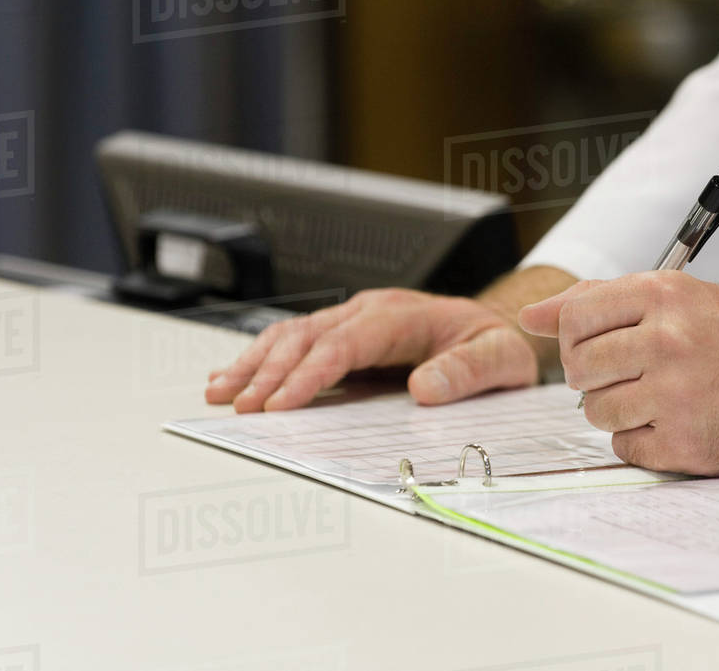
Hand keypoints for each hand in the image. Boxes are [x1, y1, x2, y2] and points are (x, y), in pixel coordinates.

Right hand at [205, 288, 537, 411]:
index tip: (280, 402)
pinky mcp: (346, 335)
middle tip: (238, 405)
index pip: (346, 342)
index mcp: (403, 315)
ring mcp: (355, 321)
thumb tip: (426, 388)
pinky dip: (262, 358)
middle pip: (308, 337)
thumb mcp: (499, 358)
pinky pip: (297, 342)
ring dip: (254, 362)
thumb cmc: (496, 344)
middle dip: (268, 371)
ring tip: (219, 390)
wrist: (496, 328)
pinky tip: (231, 374)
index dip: (309, 371)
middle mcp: (372, 312)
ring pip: (293, 335)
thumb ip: (467, 372)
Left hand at [518, 271, 718, 475]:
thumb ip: (603, 299)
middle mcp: (671, 342)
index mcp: (667, 297)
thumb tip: (530, 316)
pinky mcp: (686, 444)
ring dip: (616, 410)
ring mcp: (678, 396)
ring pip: (596, 411)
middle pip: (580, 367)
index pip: (576, 315)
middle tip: (627, 374)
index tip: (593, 344)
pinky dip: (641, 440)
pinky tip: (673, 423)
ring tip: (654, 399)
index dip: (575, 335)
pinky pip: (625, 447)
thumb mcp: (681, 298)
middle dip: (593, 375)